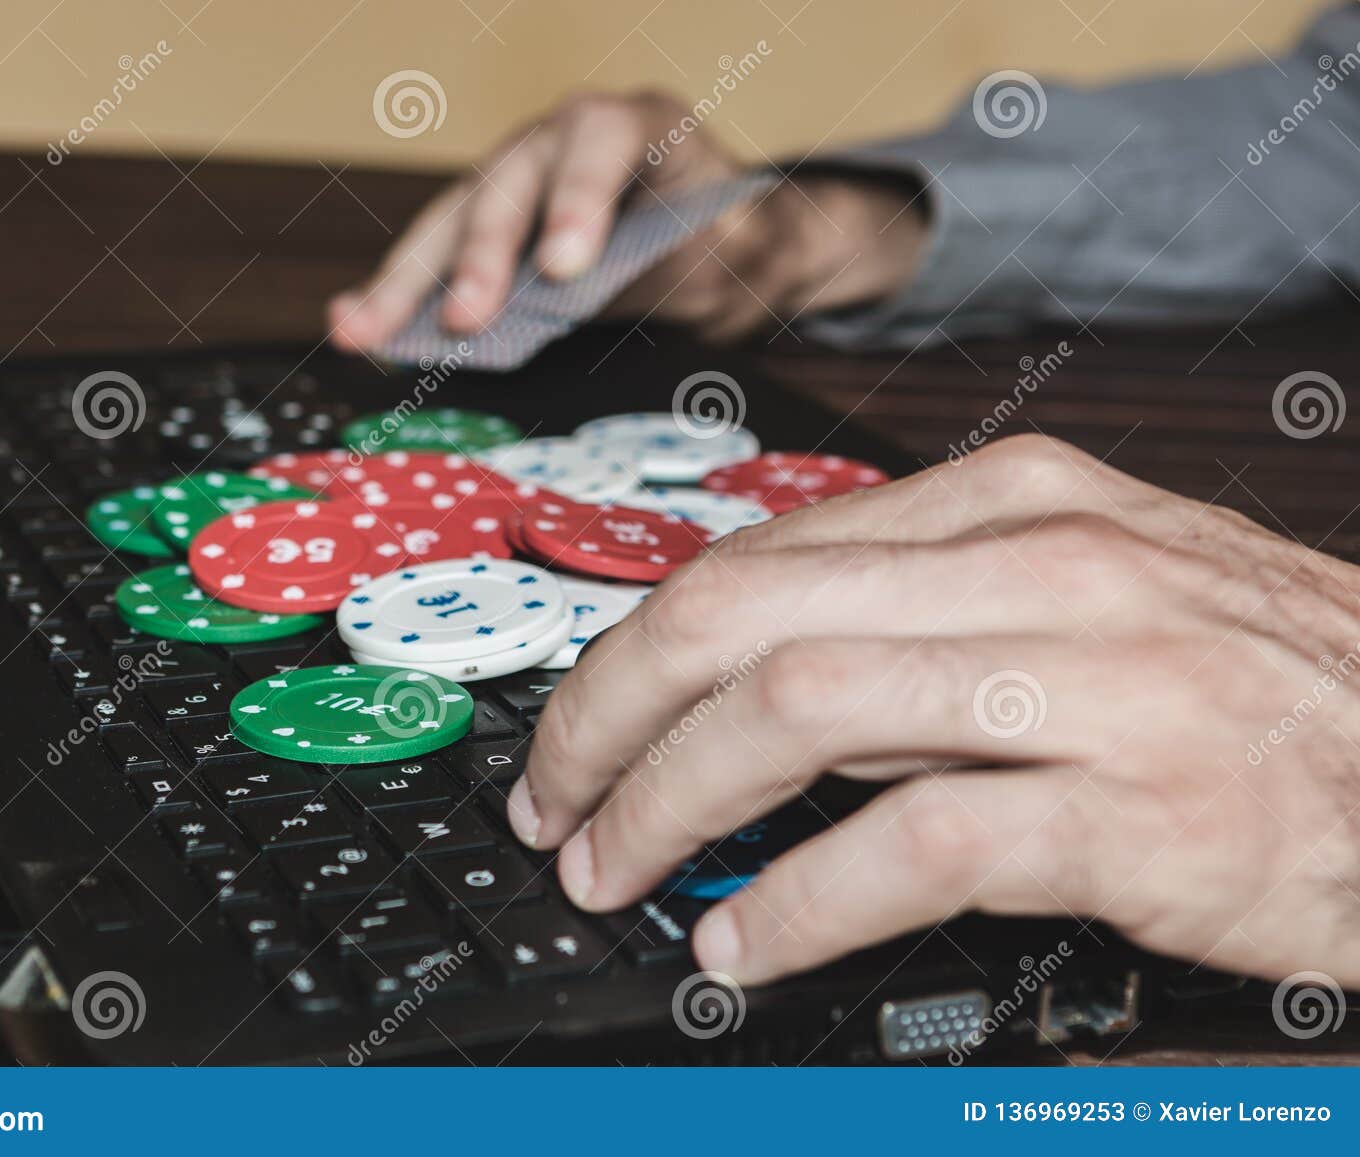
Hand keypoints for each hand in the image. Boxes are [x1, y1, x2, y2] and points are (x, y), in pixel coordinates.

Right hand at [326, 91, 927, 349]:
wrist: (718, 249)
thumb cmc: (729, 239)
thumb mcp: (743, 244)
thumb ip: (701, 249)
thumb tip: (645, 268)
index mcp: (637, 124)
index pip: (599, 145)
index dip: (576, 201)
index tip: (565, 267)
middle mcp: (560, 141)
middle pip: (507, 186)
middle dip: (480, 256)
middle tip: (465, 318)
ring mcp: (514, 183)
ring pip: (452, 223)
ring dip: (404, 282)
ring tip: (358, 329)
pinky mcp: (487, 231)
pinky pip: (437, 259)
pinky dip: (399, 296)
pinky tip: (357, 329)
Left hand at [509, 434, 1359, 987]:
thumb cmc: (1256, 685)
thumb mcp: (1082, 594)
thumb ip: (921, 613)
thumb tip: (754, 674)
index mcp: (1010, 503)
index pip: (757, 558)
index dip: (635, 650)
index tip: (581, 725)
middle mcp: (1036, 565)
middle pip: (740, 618)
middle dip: (608, 716)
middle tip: (553, 802)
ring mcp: (1088, 681)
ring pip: (796, 715)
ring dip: (667, 803)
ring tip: (615, 871)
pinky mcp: (1132, 808)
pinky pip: (911, 847)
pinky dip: (798, 901)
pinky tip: (743, 943)